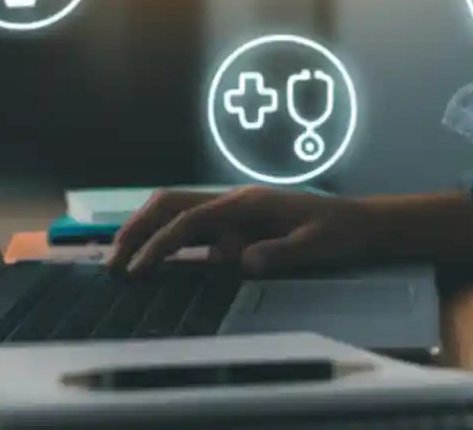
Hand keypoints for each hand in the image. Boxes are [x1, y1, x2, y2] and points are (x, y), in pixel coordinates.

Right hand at [107, 186, 379, 275]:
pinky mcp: (236, 224)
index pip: (189, 221)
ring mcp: (233, 211)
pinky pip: (192, 228)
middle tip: (111, 263)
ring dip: (144, 231)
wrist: (361, 223)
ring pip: (175, 211)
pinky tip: (152, 262)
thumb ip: (281, 252)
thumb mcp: (317, 245)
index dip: (160, 244)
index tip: (138, 270)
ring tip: (119, 262)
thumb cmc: (340, 232)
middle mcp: (233, 201)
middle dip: (136, 229)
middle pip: (169, 205)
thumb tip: (243, 261)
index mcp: (246, 203)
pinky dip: (165, 240)